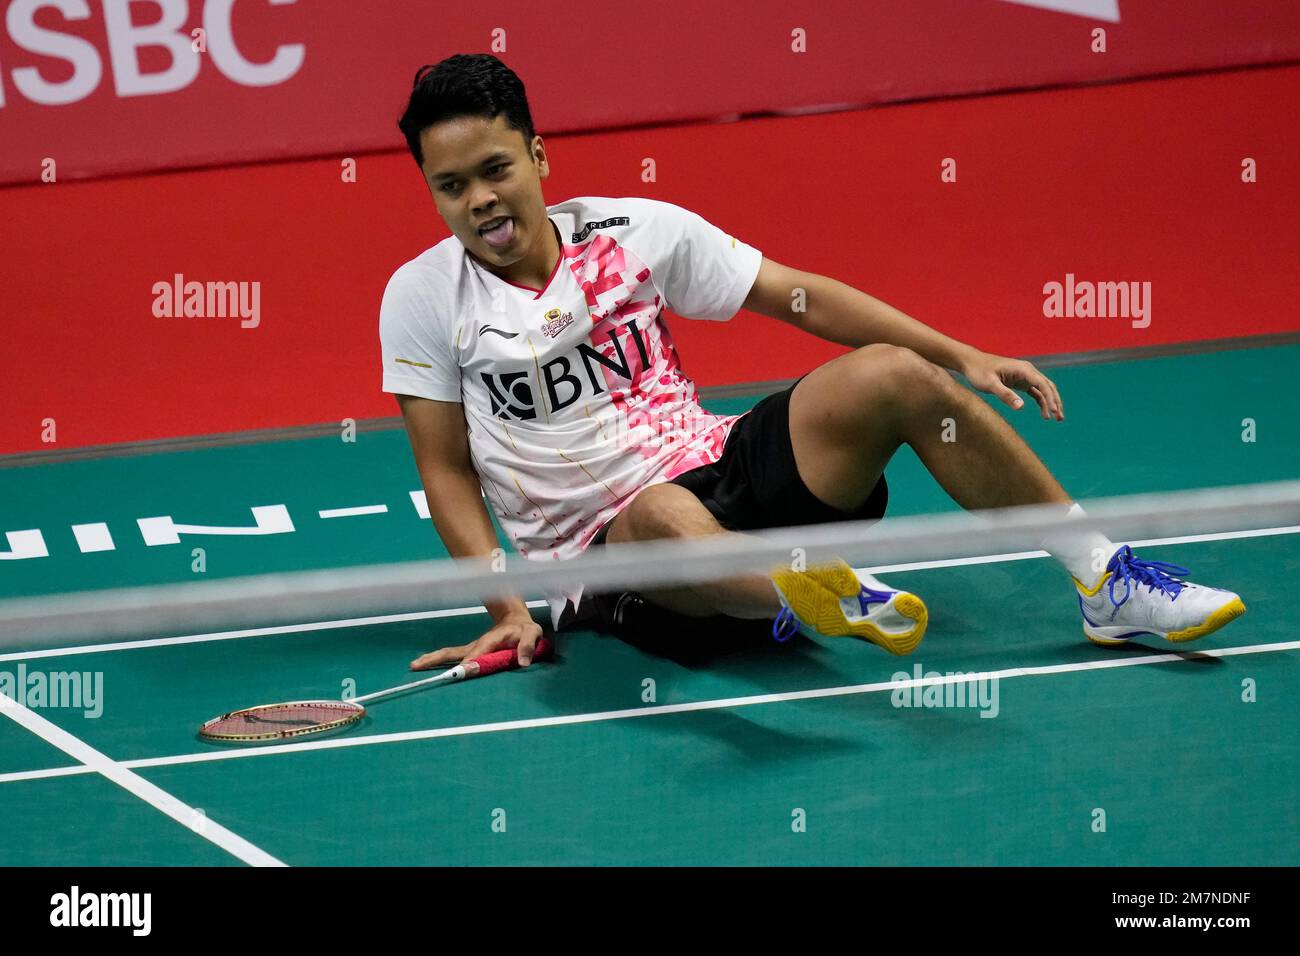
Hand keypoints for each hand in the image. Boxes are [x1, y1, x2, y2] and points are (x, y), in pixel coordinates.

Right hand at [409, 608, 543, 670]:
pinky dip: (437, 660)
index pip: (478, 653)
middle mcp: (477, 644)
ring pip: (449, 653)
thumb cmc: (524, 628)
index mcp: (491, 640)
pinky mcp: (471, 652)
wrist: (514, 619)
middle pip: (454, 652)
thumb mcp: (532, 634)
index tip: (460, 670)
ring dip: (432, 659)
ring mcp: (472, 648)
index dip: (470, 662)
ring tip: (414, 665)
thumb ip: (528, 646)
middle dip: (437, 659)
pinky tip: (424, 665)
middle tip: (418, 665)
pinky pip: (453, 656)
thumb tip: (522, 663)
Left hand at [959, 350, 1063, 420]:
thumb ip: (1005, 395)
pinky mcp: (1020, 382)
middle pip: (1048, 386)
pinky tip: (1044, 414)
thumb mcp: (990, 384)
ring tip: (1056, 419)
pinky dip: (1042, 402)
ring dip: (1051, 403)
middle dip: (1055, 401)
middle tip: (1059, 418)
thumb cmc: (979, 371)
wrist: (971, 363)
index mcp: (1023, 369)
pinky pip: (1036, 393)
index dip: (1050, 398)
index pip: (1043, 384)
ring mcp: (1025, 376)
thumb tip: (1021, 406)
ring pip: (1044, 390)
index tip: (1053, 412)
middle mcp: (1027, 371)